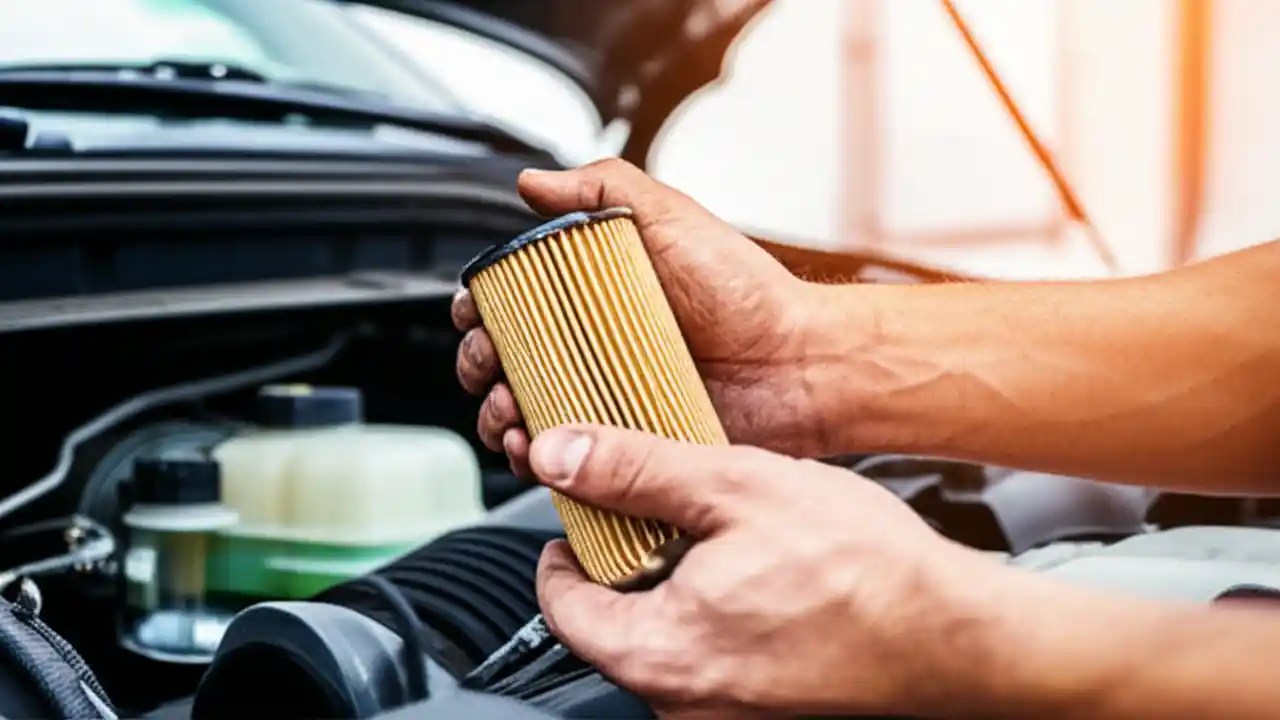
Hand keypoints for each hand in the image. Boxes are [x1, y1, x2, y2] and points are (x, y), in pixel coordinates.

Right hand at [453, 158, 832, 477]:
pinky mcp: (624, 444)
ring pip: (523, 411)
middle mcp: (592, 345)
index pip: (512, 301)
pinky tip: (533, 448)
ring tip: (510, 413)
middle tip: (492, 365)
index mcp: (593, 293)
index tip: (476, 313)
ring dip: (496, 415)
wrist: (800, 364)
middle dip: (479, 364)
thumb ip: (603, 188)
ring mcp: (605, 397)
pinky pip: (565, 458)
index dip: (481, 308)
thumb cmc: (746, 291)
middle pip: (503, 358)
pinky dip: (536, 457)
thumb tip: (534, 182)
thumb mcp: (672, 217)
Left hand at [525, 425, 1026, 717]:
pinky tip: (761, 573)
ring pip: (664, 638)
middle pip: (610, 624)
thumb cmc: (867, 573)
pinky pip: (711, 655)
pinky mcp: (763, 710)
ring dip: (677, 585)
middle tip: (663, 512)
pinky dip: (717, 612)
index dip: (565, 547)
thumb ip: (636, 471)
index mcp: (657, 655)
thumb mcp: (737, 487)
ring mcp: (725, 714)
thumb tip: (560, 454)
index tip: (583, 513)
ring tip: (724, 537)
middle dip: (627, 563)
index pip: (559, 605)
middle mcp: (682, 702)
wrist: (961, 639)